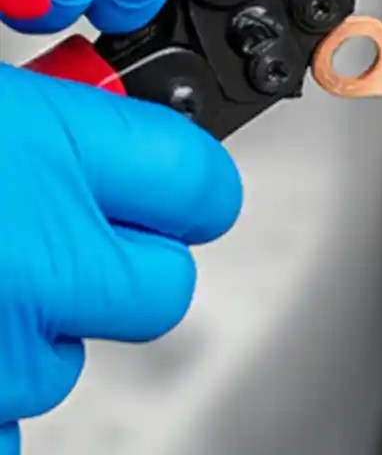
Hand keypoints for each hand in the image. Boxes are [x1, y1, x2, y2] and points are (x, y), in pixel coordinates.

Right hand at [0, 65, 241, 454]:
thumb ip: (46, 117)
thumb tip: (105, 119)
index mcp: (48, 147)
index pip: (202, 182)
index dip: (189, 188)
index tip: (176, 192)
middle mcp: (45, 252)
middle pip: (166, 286)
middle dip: (123, 268)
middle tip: (60, 241)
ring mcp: (8, 345)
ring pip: (78, 359)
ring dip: (38, 332)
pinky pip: (16, 425)